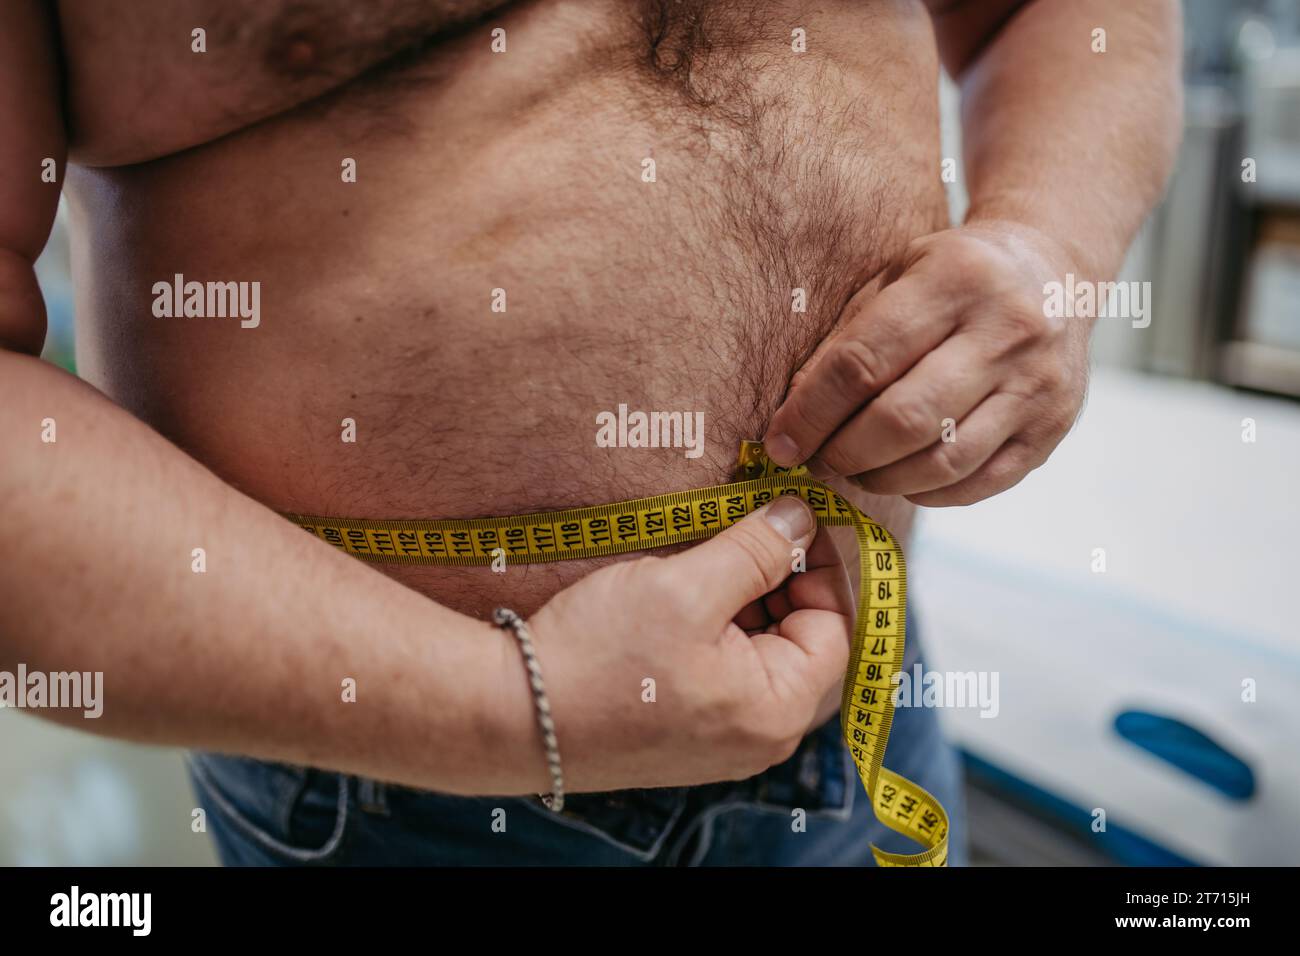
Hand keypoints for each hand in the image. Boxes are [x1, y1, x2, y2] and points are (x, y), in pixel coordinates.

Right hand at [523, 496, 851, 792]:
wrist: (510, 714)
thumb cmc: (599, 656)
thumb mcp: (686, 586)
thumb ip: (757, 549)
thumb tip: (803, 516)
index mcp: (776, 711)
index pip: (837, 626)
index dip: (822, 564)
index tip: (790, 517)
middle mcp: (759, 738)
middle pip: (803, 641)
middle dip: (782, 580)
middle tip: (746, 528)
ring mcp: (721, 740)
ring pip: (762, 652)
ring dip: (746, 599)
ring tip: (704, 559)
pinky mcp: (685, 732)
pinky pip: (726, 671)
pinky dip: (716, 626)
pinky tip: (680, 596)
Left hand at [763, 221, 1090, 505]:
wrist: (1056, 275)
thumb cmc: (952, 278)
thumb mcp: (895, 278)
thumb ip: (845, 341)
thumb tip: (793, 419)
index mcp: (956, 279)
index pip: (863, 362)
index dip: (811, 412)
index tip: (780, 443)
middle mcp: (1007, 331)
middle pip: (903, 420)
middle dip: (844, 453)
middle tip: (818, 461)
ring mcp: (1036, 384)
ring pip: (941, 462)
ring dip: (882, 480)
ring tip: (856, 471)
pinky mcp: (1052, 429)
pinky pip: (977, 484)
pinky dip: (927, 492)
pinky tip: (903, 477)